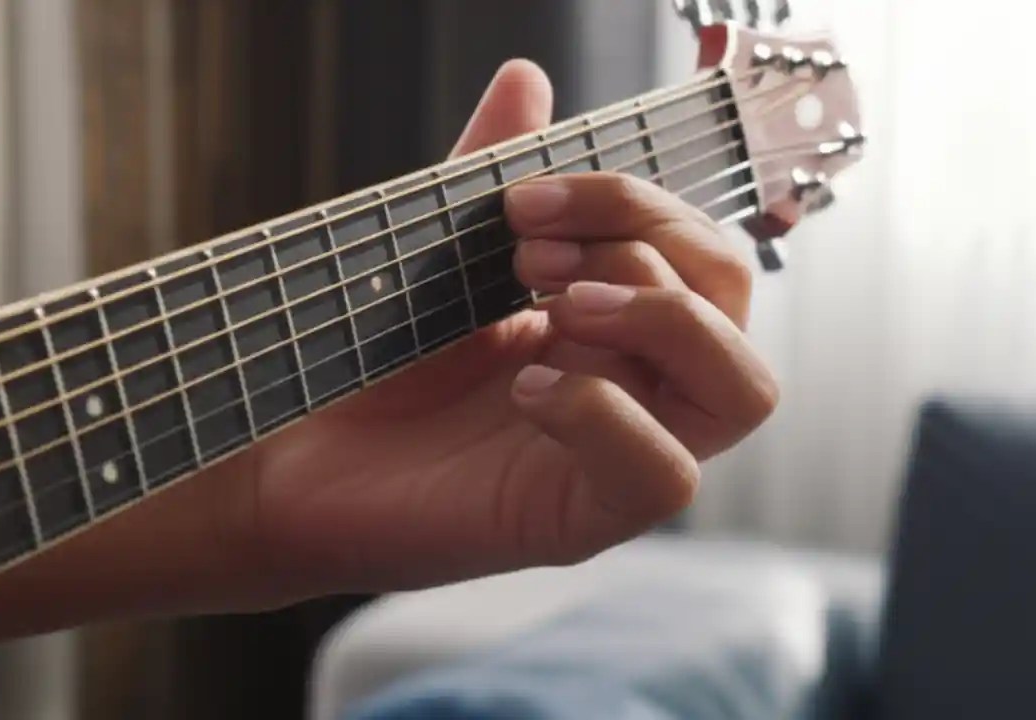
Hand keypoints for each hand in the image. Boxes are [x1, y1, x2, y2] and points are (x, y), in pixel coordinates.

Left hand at [204, 59, 778, 607]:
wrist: (294, 461)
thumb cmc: (372, 364)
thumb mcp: (441, 256)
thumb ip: (491, 170)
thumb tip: (528, 77)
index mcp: (617, 320)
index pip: (696, 246)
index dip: (631, 204)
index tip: (521, 199)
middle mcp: (638, 385)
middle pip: (733, 299)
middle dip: (645, 245)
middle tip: (526, 255)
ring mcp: (620, 456)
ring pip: (741, 390)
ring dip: (656, 320)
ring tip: (549, 308)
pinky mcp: (585, 521)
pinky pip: (663, 475)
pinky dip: (603, 413)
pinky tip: (523, 389)